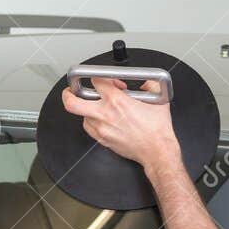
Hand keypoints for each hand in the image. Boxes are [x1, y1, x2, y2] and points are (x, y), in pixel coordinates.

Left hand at [60, 77, 180, 173]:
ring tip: (95, 106)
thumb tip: (146, 83)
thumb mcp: (159, 100)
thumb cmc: (157, 130)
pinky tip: (99, 118)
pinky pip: (88, 127)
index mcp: (117, 101)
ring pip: (81, 115)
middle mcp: (105, 115)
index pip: (96, 81)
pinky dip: (90, 120)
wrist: (156, 151)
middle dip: (68, 94)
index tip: (106, 80)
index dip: (101, 77)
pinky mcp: (101, 139)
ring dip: (86, 108)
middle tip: (71, 90)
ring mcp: (101, 128)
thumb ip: (151, 85)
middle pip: (73, 102)